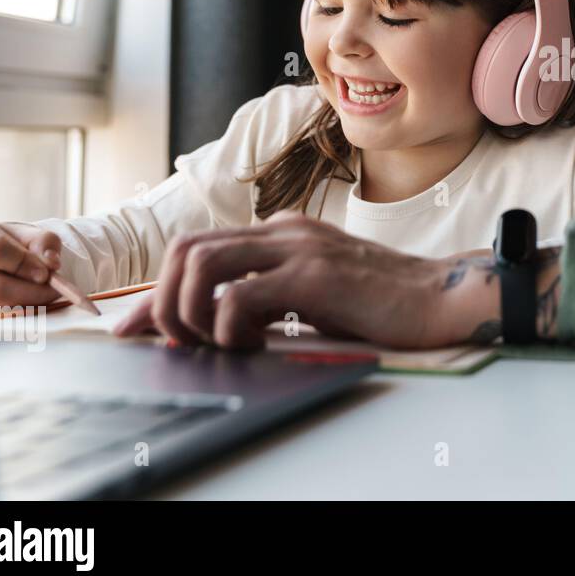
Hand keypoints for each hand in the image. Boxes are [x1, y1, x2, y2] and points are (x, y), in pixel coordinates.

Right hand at [0, 222, 62, 310]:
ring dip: (27, 306)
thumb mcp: (27, 236)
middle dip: (31, 292)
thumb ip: (43, 241)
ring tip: (41, 295)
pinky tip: (27, 305)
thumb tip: (52, 263)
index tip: (46, 273)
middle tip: (53, 290)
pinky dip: (18, 317)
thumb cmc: (11, 247)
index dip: (23, 263)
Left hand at [114, 213, 486, 349]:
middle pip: (185, 249)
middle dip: (161, 302)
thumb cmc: (383, 305)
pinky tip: (255, 345)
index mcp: (282, 231)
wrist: (441, 298)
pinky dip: (228, 328)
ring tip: (214, 345)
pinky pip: (238, 297)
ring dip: (189, 313)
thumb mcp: (315, 295)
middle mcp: (284, 230)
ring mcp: (299, 247)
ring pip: (200, 265)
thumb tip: (215, 326)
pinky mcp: (314, 275)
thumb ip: (270, 295)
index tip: (134, 331)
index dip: (154, 292)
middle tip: (178, 344)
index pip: (196, 248)